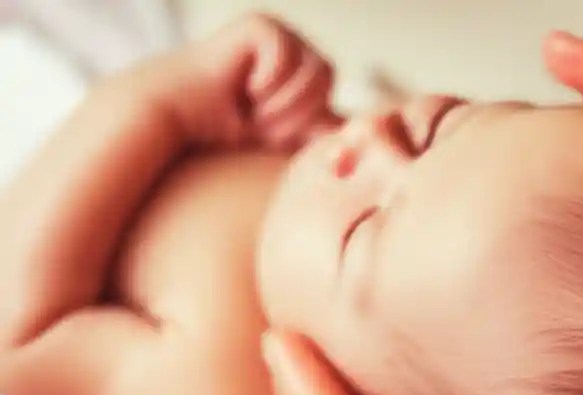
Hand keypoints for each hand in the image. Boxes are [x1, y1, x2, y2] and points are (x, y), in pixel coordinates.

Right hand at [167, 13, 338, 150]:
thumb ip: (323, 133)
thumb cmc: (225, 134)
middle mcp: (297, 51)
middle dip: (296, 114)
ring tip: (251, 110)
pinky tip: (239, 85)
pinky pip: (287, 56)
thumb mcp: (287, 139)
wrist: (176, 118)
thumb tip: (363, 137)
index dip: (311, 125)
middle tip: (260, 125)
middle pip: (329, 81)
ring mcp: (280, 34)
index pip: (335, 101)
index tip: (276, 140)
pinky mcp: (262, 25)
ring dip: (283, 103)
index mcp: (306, 76)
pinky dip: (266, 82)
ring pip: (315, 70)